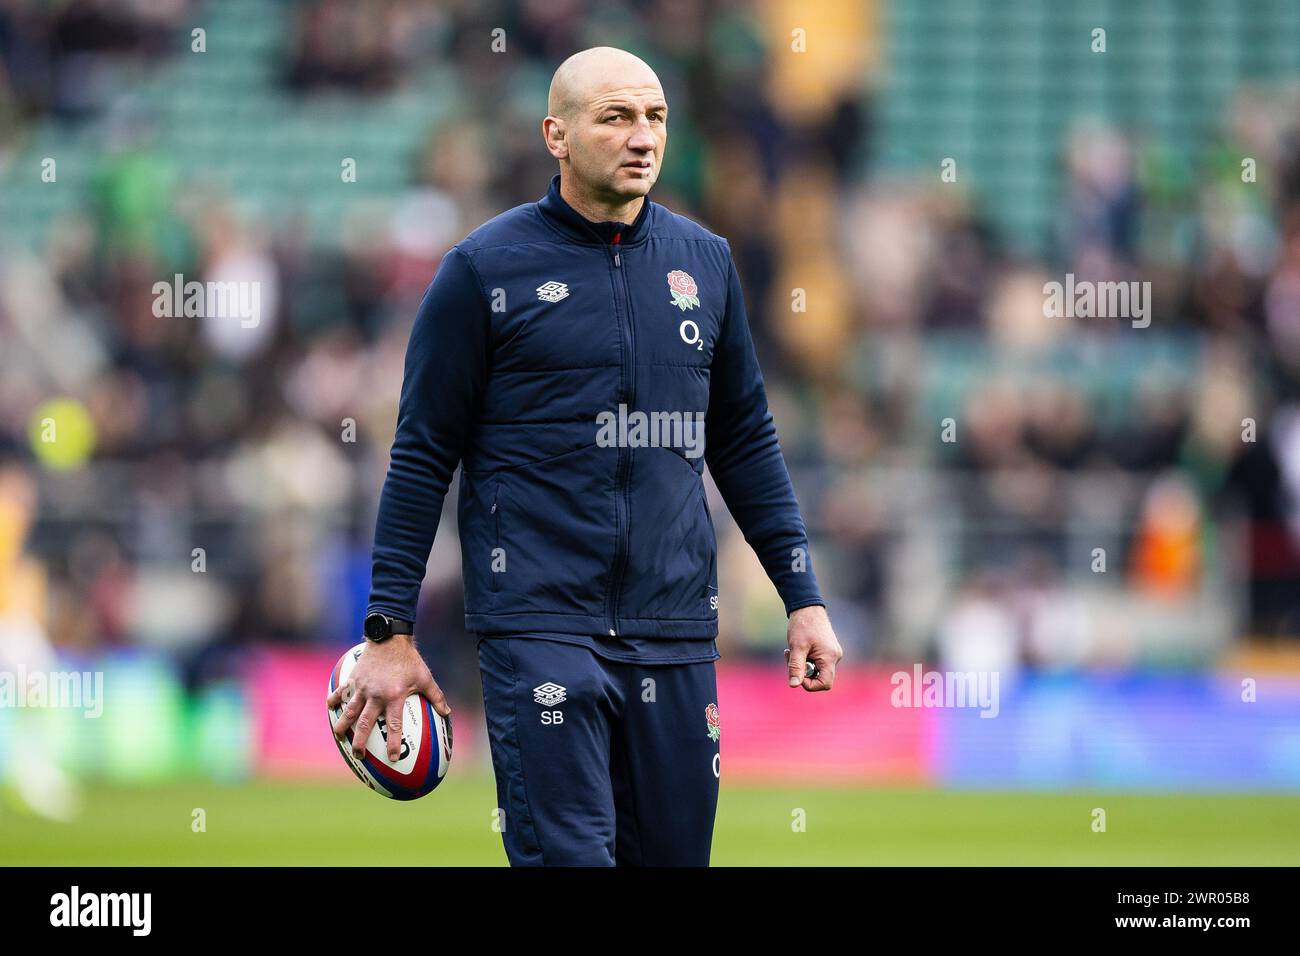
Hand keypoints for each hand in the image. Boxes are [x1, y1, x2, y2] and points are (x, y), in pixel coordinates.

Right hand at [326, 635, 450, 760]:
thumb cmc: (409, 659)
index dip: (394, 743)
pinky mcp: (353, 679)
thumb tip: (447, 712)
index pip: (394, 725)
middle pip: (364, 724)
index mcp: (394, 696)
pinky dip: (334, 700)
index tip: (392, 758)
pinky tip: (330, 709)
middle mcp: (376, 695)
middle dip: (360, 742)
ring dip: (342, 726)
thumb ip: (436, 696)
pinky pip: (341, 693)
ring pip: (348, 712)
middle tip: (359, 755)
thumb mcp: (425, 677)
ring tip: (339, 738)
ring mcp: (362, 687)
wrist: (389, 638)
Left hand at [785, 604, 841, 691]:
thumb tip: (794, 685)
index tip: (796, 672)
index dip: (809, 684)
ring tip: (794, 650)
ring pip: (818, 670)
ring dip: (804, 665)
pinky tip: (801, 649)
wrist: (808, 607)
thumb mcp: (796, 647)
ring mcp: (833, 653)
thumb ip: (796, 667)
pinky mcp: (829, 650)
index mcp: (830, 657)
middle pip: (821, 678)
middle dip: (804, 672)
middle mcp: (835, 657)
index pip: (825, 684)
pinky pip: (818, 663)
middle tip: (790, 657)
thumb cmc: (802, 625)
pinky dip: (807, 660)